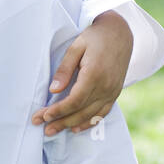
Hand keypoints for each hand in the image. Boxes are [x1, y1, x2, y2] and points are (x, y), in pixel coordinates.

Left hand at [31, 10, 133, 135]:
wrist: (120, 33)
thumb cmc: (95, 38)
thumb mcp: (75, 47)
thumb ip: (64, 69)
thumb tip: (54, 90)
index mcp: (94, 74)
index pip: (74, 100)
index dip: (58, 111)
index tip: (43, 116)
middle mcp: (106, 86)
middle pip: (81, 111)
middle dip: (61, 121)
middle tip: (44, 129)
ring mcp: (112, 91)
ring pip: (91, 115)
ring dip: (72, 125)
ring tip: (54, 130)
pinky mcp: (115, 92)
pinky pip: (103, 113)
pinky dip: (89, 122)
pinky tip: (76, 128)